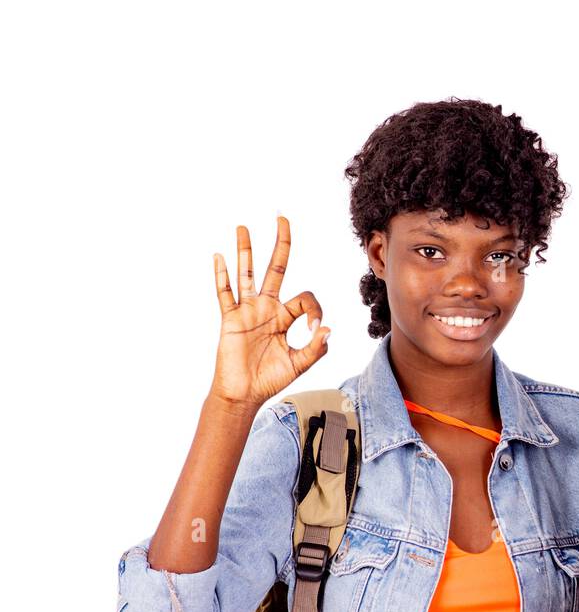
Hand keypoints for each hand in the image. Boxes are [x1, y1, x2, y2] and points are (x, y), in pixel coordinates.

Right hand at [209, 216, 329, 408]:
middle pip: (276, 268)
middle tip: (282, 218)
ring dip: (245, 251)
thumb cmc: (271, 378)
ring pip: (246, 274)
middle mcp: (267, 307)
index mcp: (286, 316)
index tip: (315, 331)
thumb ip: (316, 348)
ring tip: (243, 228)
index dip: (315, 311)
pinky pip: (225, 294)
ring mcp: (247, 310)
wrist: (245, 393)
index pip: (305, 298)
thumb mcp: (300, 364)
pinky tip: (219, 257)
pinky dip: (221, 276)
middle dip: (280, 244)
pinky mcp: (230, 319)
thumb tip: (328, 329)